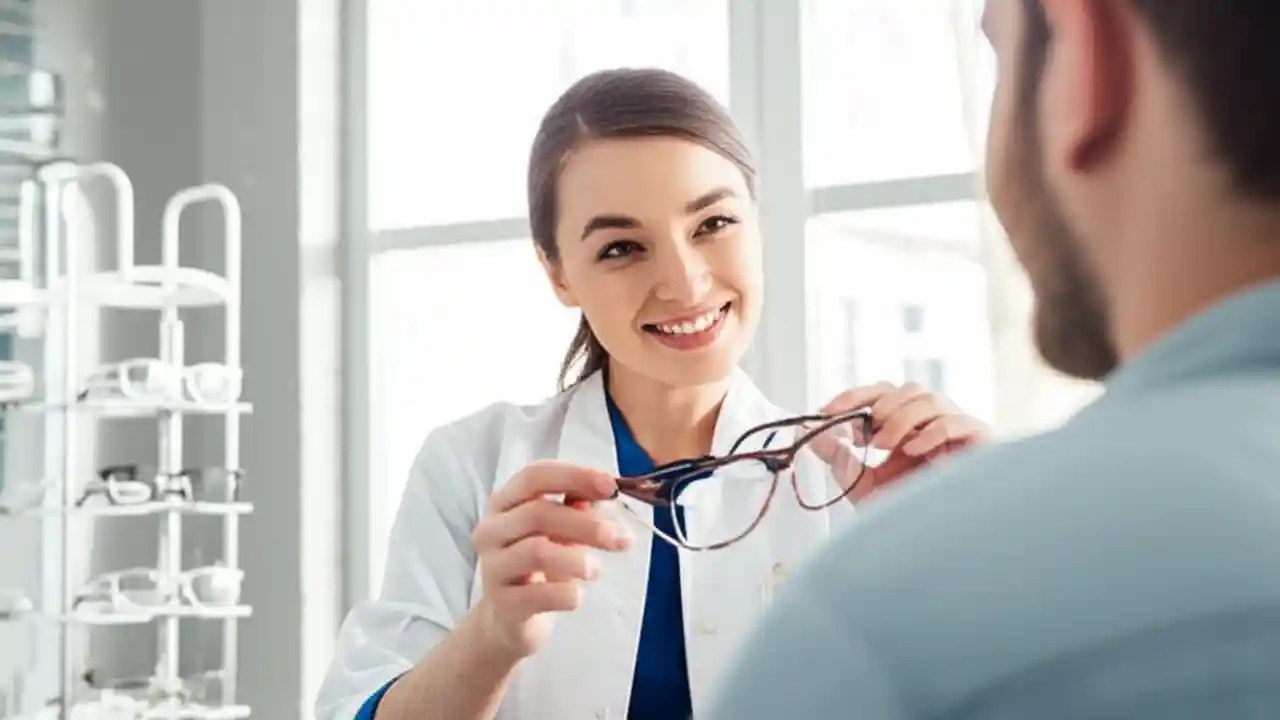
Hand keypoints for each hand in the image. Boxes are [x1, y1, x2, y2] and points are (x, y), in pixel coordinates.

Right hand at [471, 460, 632, 659]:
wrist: (506, 619)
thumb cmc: (536, 565)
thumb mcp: (557, 531)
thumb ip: (576, 507)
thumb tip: (604, 491)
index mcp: (504, 503)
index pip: (534, 476)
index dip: (574, 476)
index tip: (610, 487)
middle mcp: (491, 531)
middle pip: (538, 513)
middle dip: (586, 524)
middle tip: (620, 538)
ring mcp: (493, 567)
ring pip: (536, 551)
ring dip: (576, 559)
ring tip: (595, 571)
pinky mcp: (502, 604)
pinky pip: (538, 594)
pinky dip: (566, 594)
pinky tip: (576, 596)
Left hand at [813, 382, 988, 503]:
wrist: (942, 544)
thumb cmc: (909, 514)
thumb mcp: (865, 487)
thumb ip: (841, 460)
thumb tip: (814, 436)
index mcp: (909, 428)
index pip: (883, 394)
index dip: (854, 397)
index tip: (825, 412)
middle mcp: (935, 424)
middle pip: (911, 390)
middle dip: (882, 405)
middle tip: (864, 433)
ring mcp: (959, 431)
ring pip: (931, 400)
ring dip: (901, 418)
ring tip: (883, 445)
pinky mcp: (979, 444)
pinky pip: (957, 422)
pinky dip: (932, 432)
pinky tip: (914, 452)